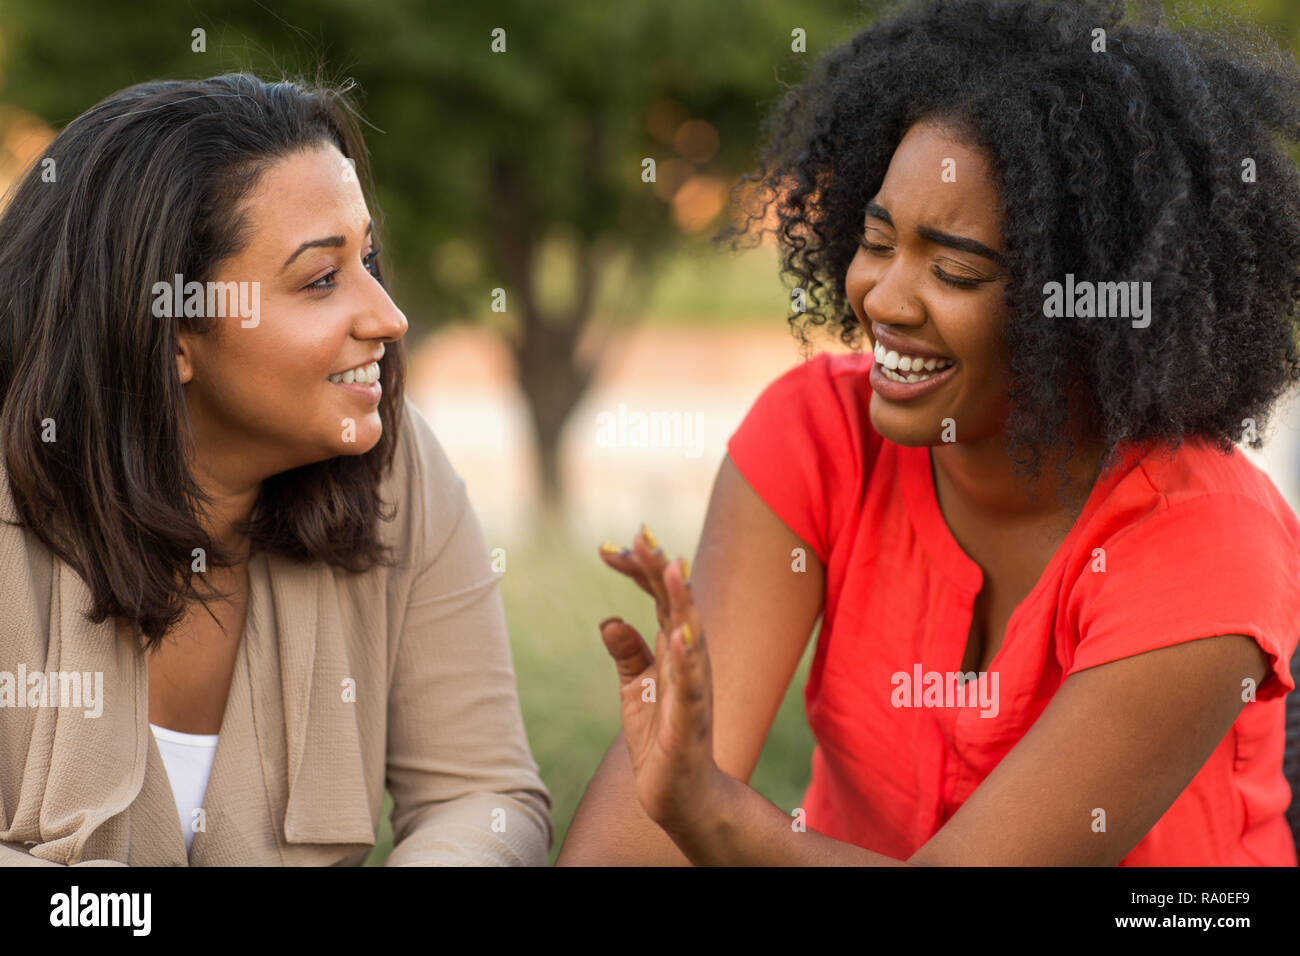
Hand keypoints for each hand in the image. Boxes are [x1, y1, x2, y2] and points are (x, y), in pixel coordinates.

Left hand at [597, 525, 722, 832]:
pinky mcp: (690, 718)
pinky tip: (679, 636)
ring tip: (671, 568)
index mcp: (673, 648)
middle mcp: (689, 659)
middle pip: (675, 603)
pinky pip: (691, 685)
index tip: (607, 548)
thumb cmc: (661, 737)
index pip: (658, 597)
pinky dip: (687, 659)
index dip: (637, 570)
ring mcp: (693, 687)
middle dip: (658, 569)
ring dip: (682, 601)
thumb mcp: (634, 688)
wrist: (680, 793)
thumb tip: (609, 619)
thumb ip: (627, 652)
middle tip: (640, 535)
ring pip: (690, 635)